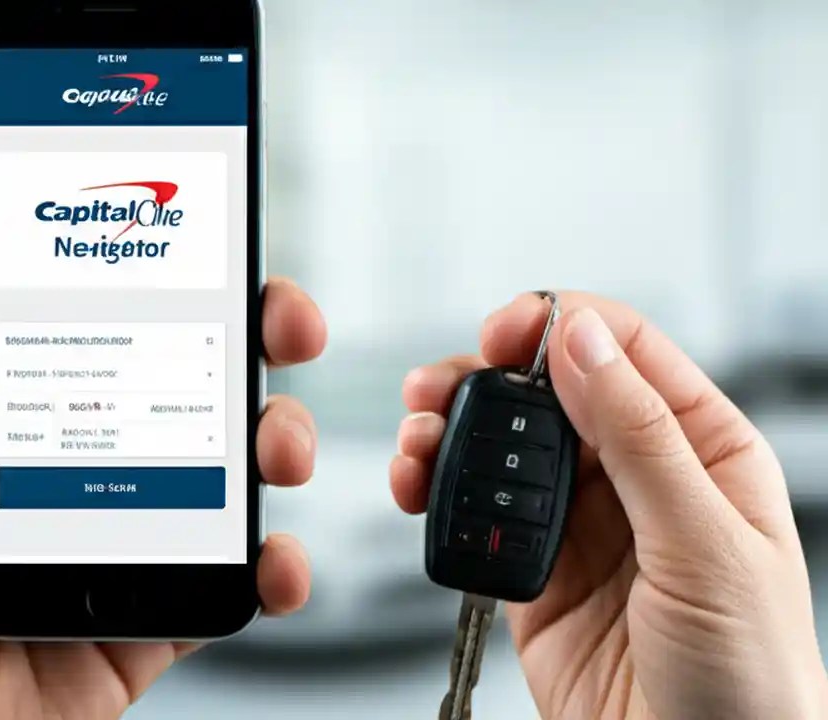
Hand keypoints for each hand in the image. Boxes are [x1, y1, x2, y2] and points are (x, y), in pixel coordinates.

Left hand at [0, 191, 327, 719]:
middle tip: (289, 328)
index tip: (221, 247)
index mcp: (4, 425)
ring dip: (276, 446)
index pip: (103, 328)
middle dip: (254, 346)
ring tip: (279, 452)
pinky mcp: (143, 627)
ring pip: (224, 478)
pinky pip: (227, 586)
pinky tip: (273, 560)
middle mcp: (68, 477)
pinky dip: (271, 569)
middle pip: (185, 388)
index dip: (171, 284)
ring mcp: (112, 551)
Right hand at [391, 292, 827, 718]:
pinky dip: (437, 490)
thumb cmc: (750, 681)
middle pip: (546, 391)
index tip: (501, 331)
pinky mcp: (530, 572)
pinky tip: (422, 487)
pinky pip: (474, 513)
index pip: (624, 351)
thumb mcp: (707, 546)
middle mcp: (636, 478)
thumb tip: (584, 343)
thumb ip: (641, 437)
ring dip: (449, 429)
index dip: (556, 326)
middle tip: (435, 387)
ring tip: (417, 437)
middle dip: (481, 375)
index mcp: (701, 450)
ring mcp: (578, 524)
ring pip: (500, 446)